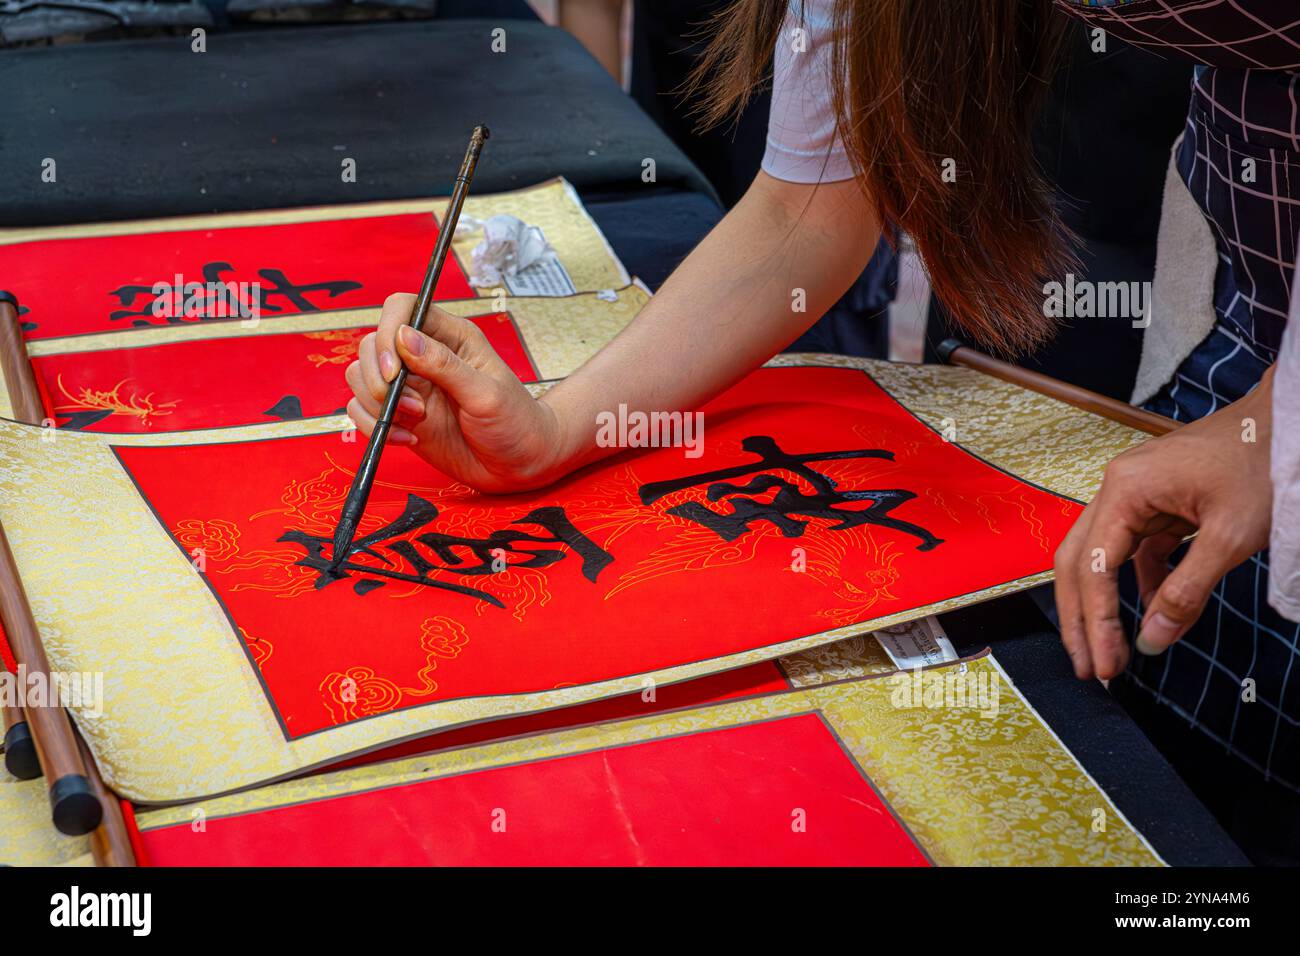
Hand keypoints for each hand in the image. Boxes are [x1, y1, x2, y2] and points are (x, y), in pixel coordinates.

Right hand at [345, 294, 569, 492]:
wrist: (521, 464)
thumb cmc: (516, 423)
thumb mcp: (486, 394)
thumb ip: (445, 366)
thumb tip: (404, 337)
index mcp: (451, 337)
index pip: (403, 309)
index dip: (388, 332)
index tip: (395, 370)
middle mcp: (424, 357)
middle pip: (372, 344)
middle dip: (379, 377)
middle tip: (412, 406)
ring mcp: (410, 387)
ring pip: (361, 377)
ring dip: (376, 403)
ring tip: (415, 422)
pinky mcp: (400, 415)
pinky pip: (362, 410)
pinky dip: (374, 426)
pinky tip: (407, 439)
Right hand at [1053, 368, 1274, 679]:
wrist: (1287, 422)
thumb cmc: (1262, 465)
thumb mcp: (1230, 537)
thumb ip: (1186, 592)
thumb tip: (1153, 641)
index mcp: (1125, 491)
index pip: (1093, 568)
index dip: (1097, 623)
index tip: (1107, 666)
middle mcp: (1116, 490)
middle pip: (1077, 564)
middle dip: (1081, 619)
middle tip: (1089, 668)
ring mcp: (1133, 495)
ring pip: (1099, 559)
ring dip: (1102, 605)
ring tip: (1109, 650)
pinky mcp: (1154, 503)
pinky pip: (1132, 550)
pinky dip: (1137, 584)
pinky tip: (1151, 612)